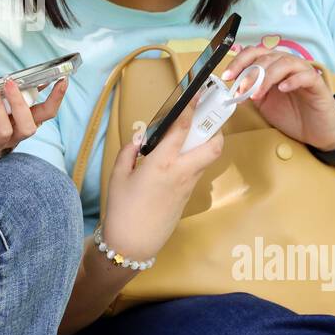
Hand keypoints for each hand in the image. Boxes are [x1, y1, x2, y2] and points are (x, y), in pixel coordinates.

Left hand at [0, 75, 69, 154]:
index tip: (62, 80)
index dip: (56, 98)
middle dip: (19, 103)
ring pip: (4, 129)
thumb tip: (39, 76)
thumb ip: (23, 93)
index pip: (48, 113)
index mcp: (27, 122)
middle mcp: (17, 135)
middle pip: (28, 126)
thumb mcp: (10, 106)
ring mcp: (0, 143)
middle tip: (10, 82)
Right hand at [101, 87, 225, 261]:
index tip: (197, 92)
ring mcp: (189, 185)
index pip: (182, 128)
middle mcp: (182, 171)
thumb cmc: (122, 207)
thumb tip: (141, 137)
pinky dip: (194, 159)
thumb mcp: (119, 175)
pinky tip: (178, 158)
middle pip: (213, 145)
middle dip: (215, 128)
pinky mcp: (188, 196)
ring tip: (192, 134)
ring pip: (207, 158)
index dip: (191, 107)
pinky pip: (197, 170)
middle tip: (206, 116)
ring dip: (206, 143)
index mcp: (162, 163)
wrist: (134, 243)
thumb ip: (130, 151)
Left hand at [222, 46, 334, 150]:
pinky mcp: (317, 84)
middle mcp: (288, 65)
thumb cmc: (292, 114)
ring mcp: (303, 72)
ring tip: (257, 93)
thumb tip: (232, 88)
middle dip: (250, 72)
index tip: (227, 76)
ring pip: (284, 63)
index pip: (254, 54)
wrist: (316, 131)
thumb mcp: (263, 103)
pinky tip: (283, 88)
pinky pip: (305, 75)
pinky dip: (293, 80)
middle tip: (242, 88)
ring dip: (267, 77)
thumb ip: (250, 91)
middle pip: (267, 56)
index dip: (239, 62)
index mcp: (273, 67)